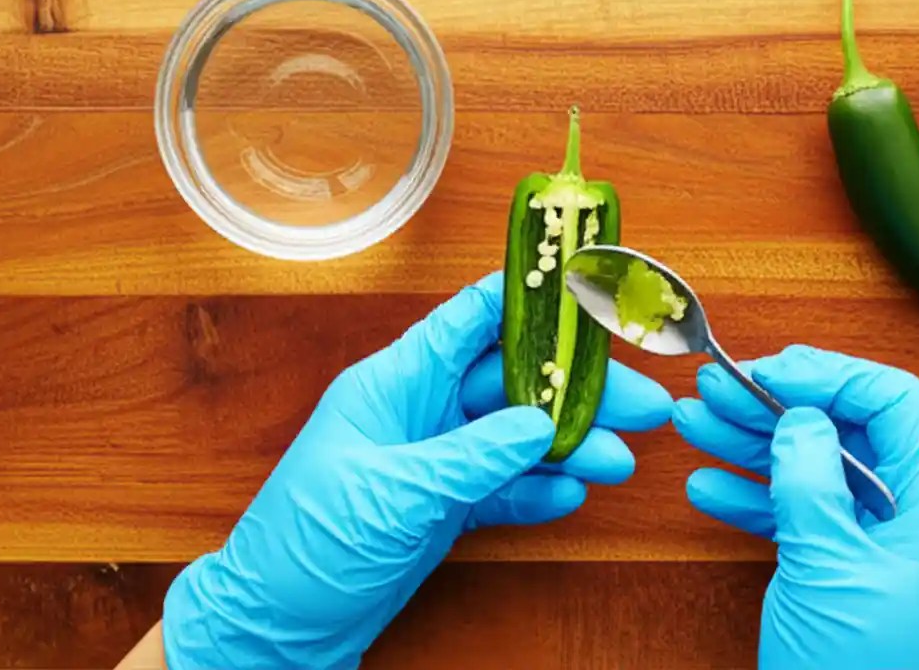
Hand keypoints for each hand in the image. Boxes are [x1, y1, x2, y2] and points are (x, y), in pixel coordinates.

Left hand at [161, 272, 672, 669]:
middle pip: (514, 383)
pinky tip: (574, 493)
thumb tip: (542, 425)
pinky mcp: (445, 506)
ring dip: (570, 446)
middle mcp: (420, 412)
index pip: (470, 321)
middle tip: (641, 404)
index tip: (588, 290)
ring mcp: (436, 460)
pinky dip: (539, 489)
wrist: (278, 628)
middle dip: (577, 391)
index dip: (529, 300)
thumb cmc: (306, 547)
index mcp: (394, 383)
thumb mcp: (393, 493)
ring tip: (620, 461)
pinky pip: (506, 487)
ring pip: (518, 437)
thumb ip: (472, 456)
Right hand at [674, 345, 918, 669]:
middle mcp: (905, 523)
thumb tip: (799, 416)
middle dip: (778, 405)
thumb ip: (810, 481)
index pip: (894, 406)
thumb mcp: (828, 567)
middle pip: (844, 433)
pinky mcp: (832, 575)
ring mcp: (867, 550)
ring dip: (751, 444)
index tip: (769, 369)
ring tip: (693, 421)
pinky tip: (704, 487)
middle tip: (715, 388)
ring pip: (810, 471)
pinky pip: (791, 518)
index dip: (833, 376)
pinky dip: (748, 498)